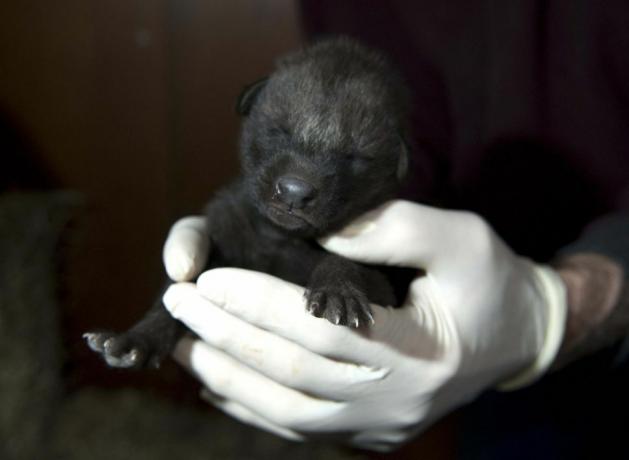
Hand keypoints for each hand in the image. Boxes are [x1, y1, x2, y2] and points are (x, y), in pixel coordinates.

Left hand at [162, 201, 566, 450]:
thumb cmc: (488, 280)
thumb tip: (318, 232)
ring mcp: (380, 424)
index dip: (259, 303)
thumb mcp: (460, 238)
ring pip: (287, 411)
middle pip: (294, 373)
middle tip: (178, 302)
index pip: (321, 329)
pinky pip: (299, 428)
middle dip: (227, 337)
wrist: (517, 335)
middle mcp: (396, 399)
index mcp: (421, 350)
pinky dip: (251, 406)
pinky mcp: (371, 431)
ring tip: (180, 345)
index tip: (210, 277)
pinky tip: (216, 383)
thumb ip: (393, 228)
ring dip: (227, 377)